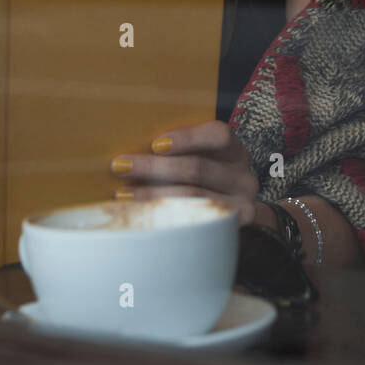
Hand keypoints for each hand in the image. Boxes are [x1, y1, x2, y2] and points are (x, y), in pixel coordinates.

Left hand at [110, 120, 261, 226]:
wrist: (228, 215)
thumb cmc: (203, 177)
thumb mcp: (202, 158)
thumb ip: (178, 150)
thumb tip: (133, 141)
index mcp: (235, 150)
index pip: (218, 135)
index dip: (188, 138)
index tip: (156, 144)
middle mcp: (243, 177)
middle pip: (198, 169)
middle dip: (155, 167)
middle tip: (121, 166)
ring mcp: (242, 205)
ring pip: (194, 197)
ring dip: (153, 194)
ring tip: (123, 193)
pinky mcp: (232, 229)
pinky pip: (196, 222)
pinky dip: (166, 217)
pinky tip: (143, 215)